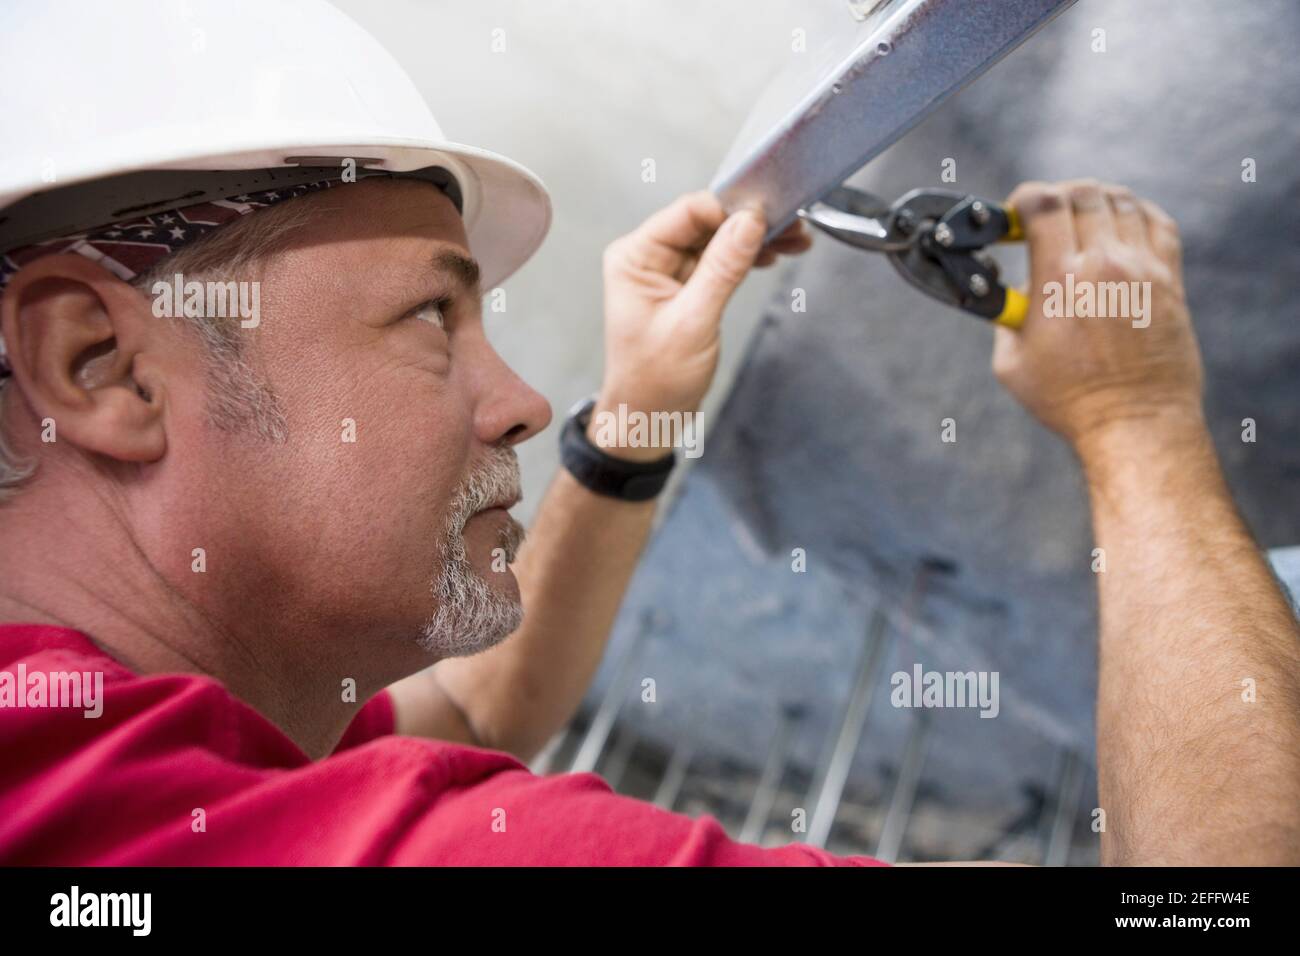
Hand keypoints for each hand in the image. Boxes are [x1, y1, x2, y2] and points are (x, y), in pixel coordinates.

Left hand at [592, 192, 809, 460]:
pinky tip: (774, 255)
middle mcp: (648, 257)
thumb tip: (750, 221)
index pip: (689, 212)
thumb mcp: (694, 321)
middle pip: (706, 222)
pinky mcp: (685, 287)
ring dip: (755, 239)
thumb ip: (723, 268)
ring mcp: (667, 272)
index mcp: (635, 257)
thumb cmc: (655, 380)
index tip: (771, 212)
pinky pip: (719, 261)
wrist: (648, 419)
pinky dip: (747, 258)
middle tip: (794, 224)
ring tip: (796, 239)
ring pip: (718, 240)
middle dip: (750, 222)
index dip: (731, 208)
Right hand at [991, 179, 1204, 452]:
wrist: (1134, 422)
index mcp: (1060, 282)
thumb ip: (1004, 314)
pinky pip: (1158, 223)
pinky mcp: (1170, 281)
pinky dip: (1135, 213)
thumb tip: (1009, 285)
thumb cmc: (1068, 399)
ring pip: (1121, 201)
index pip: (1045, 203)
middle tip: (1045, 217)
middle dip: (1056, 195)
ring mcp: (1143, 270)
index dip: (1024, 198)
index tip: (1015, 214)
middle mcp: (1105, 266)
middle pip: (1084, 193)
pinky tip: (1119, 227)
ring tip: (1080, 221)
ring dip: (1094, 201)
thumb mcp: (1010, 361)